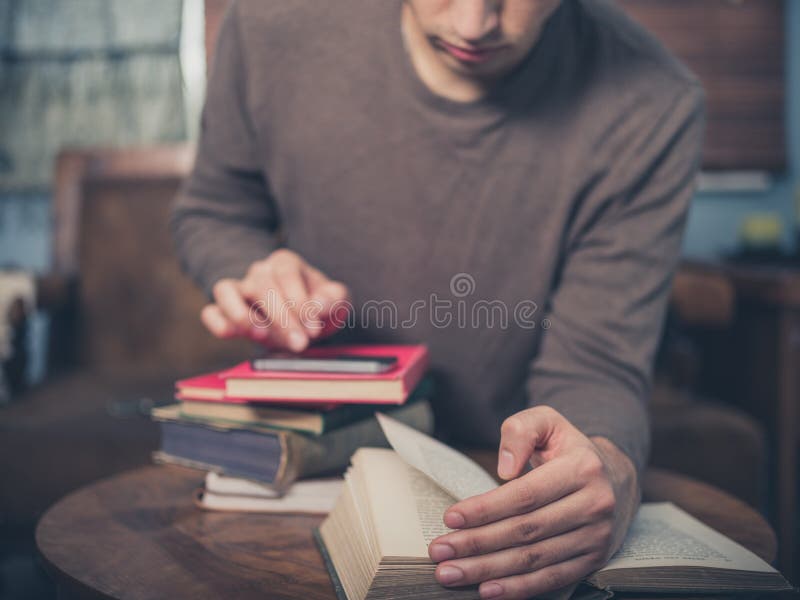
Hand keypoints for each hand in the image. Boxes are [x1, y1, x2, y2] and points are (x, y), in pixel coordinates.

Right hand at [201, 249, 350, 350]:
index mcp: (285, 263)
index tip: (313, 329)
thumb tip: (321, 305)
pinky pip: (210, 312)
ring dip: (242, 314)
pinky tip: (233, 335)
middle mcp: (258, 271)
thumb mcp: (334, 301)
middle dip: (281, 317)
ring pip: (226, 290)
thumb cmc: (315, 307)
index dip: (300, 301)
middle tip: (298, 343)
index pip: (287, 273)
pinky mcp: (224, 311)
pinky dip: (217, 322)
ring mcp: (238, 289)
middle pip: (261, 285)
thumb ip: (334, 299)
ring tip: (262, 336)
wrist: (298, 320)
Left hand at [428, 406, 639, 599]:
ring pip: (534, 559)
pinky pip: (552, 579)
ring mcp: (596, 537)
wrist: (614, 478)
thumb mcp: (546, 421)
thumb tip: (504, 468)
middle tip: (439, 551)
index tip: (450, 517)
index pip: (526, 495)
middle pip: (526, 531)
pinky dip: (518, 589)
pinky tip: (488, 591)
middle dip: (477, 544)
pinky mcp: (593, 560)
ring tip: (451, 573)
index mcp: (582, 469)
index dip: (486, 509)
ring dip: (488, 571)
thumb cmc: (566, 448)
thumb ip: (520, 431)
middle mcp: (594, 505)